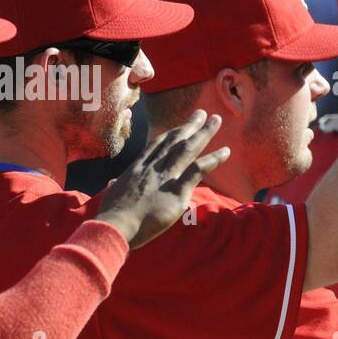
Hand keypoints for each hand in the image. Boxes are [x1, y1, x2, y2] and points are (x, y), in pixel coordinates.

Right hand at [95, 111, 229, 248]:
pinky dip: (213, 159)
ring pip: (188, 149)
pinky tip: (226, 152)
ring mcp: (165, 177)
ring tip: (216, 120)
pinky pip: (198, 170)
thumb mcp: (111, 194)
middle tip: (202, 113)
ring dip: (204, 133)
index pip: (157, 146)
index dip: (171, 134)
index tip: (181, 126)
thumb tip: (112, 183)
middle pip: (174, 141)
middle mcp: (152, 167)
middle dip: (190, 125)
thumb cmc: (111, 215)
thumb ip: (116, 186)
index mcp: (138, 168)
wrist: (115, 225)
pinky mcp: (176, 190)